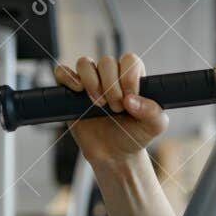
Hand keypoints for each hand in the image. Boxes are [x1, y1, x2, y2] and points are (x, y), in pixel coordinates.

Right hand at [53, 53, 167, 170]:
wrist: (114, 155)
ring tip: (99, 105)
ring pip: (84, 63)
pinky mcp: (71, 92)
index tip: (130, 99)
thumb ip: (153, 112)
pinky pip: (62, 72)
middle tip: (116, 109)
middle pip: (106, 62)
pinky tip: (79, 91)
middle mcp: (110, 76)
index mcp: (132, 78)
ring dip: (92, 82)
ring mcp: (90, 82)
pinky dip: (68, 77)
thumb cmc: (134, 136)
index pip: (129, 60)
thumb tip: (131, 100)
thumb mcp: (154, 126)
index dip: (129, 77)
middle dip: (112, 87)